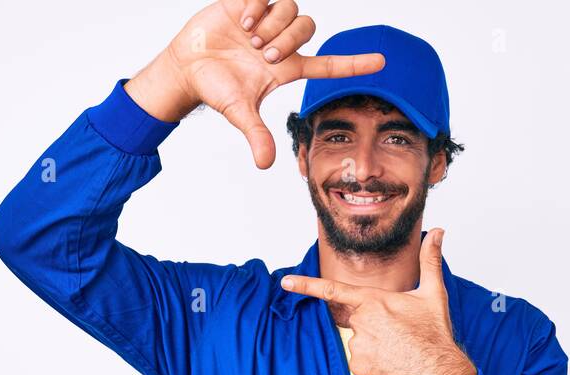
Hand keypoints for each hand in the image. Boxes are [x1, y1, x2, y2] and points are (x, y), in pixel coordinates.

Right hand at [127, 0, 384, 168]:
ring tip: (248, 37)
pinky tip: (240, 20)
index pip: (329, 65)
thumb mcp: (238, 113)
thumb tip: (266, 165)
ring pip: (292, 8)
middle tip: (262, 52)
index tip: (382, 62)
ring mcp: (267, 20)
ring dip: (271, 23)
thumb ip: (256, 134)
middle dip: (288, 39)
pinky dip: (256, 5)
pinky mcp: (249, 1)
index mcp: (287, 68)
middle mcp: (282, 42)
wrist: (186, 66)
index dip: (355, 63)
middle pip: (309, 27)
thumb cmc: (215, 90)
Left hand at [280, 229, 477, 374]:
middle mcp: (361, 323)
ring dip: (377, 347)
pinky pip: (362, 364)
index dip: (306, 285)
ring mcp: (358, 347)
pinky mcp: (360, 369)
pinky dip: (376, 366)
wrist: (439, 373)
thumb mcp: (433, 293)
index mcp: (373, 301)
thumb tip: (439, 232)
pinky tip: (394, 365)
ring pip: (361, 343)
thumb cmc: (434, 334)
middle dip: (376, 327)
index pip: (332, 290)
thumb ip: (430, 260)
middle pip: (358, 321)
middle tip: (400, 334)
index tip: (285, 282)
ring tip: (400, 351)